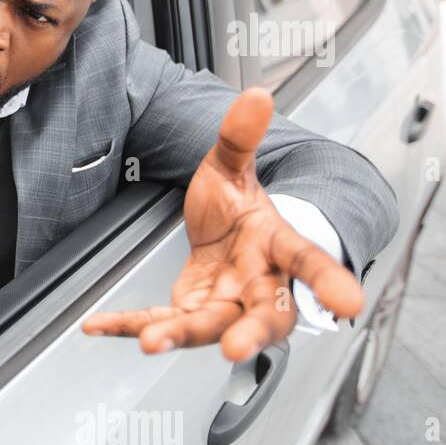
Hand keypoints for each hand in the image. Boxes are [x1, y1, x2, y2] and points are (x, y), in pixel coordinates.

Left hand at [81, 88, 362, 361]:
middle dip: (252, 333)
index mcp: (277, 246)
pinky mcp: (188, 312)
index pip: (308, 261)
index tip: (349, 303)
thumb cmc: (239, 209)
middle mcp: (257, 284)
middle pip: (264, 315)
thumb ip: (239, 138)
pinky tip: (96, 325)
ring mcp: (224, 304)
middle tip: (234, 347)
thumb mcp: (232, 168)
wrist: (224, 234)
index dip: (329, 281)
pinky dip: (126, 325)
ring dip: (179, 335)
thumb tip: (255, 96)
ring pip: (209, 326)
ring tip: (148, 340)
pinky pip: (158, 321)